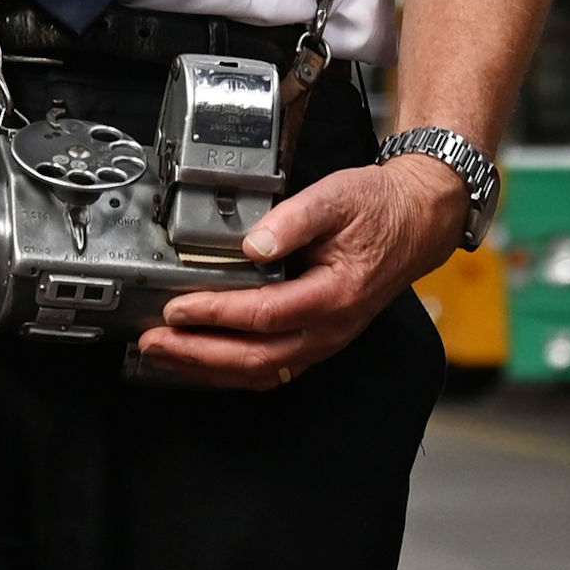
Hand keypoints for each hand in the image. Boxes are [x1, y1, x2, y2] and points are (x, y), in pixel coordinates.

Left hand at [134, 153, 467, 389]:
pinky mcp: (318, 340)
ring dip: (209, 368)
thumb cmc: (378, 208)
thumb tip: (254, 244)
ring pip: (261, 372)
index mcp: (335, 294)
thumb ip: (293, 219)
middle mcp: (330, 328)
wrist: (416, 221)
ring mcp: (325, 340)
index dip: (217, 313)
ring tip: (165, 356)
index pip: (264, 314)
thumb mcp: (337, 196)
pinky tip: (204, 361)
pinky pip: (272, 369)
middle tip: (154, 343)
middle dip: (199, 354)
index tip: (178, 308)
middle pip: (256, 358)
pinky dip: (232, 371)